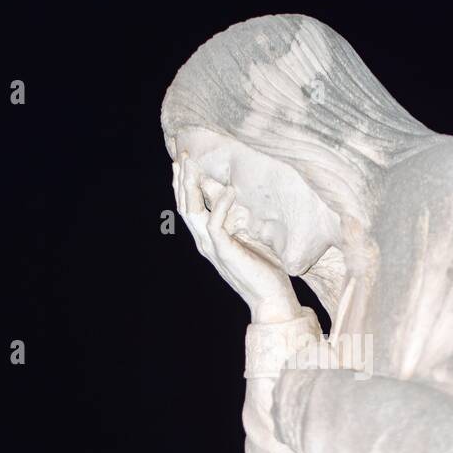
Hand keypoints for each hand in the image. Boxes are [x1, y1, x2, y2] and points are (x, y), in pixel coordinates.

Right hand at [172, 155, 299, 323]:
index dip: (183, 184)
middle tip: (181, 154)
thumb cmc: (265, 268)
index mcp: (208, 239)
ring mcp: (212, 248)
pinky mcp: (225, 253)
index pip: (188, 207)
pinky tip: (229, 191)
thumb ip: (237, 219)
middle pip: (183, 205)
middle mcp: (205, 242)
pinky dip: (221, 206)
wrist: (271, 298)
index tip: (182, 161)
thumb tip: (234, 196)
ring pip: (192, 212)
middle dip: (181, 179)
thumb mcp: (248, 237)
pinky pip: (216, 225)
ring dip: (191, 187)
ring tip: (193, 164)